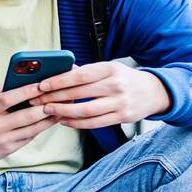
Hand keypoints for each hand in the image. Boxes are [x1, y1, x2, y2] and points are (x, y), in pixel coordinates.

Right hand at [0, 83, 56, 163]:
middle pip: (26, 116)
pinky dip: (42, 127)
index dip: (25, 91)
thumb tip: (23, 78)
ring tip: (61, 107)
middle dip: (44, 105)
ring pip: (33, 128)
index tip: (41, 84)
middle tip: (58, 96)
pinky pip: (30, 136)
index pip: (7, 99)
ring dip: (49, 117)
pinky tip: (51, 118)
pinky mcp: (10, 149)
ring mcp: (3, 140)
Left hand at [28, 62, 171, 128]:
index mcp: (110, 69)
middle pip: (79, 93)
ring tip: (47, 111)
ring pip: (86, 110)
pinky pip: (94, 123)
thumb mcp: (108, 68)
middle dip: (54, 97)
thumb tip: (59, 71)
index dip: (59, 81)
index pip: (80, 75)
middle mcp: (116, 85)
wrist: (154, 92)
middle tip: (37, 100)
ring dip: (63, 112)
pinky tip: (63, 121)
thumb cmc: (124, 78)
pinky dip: (76, 123)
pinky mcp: (122, 117)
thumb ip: (85, 71)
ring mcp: (120, 102)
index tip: (42, 85)